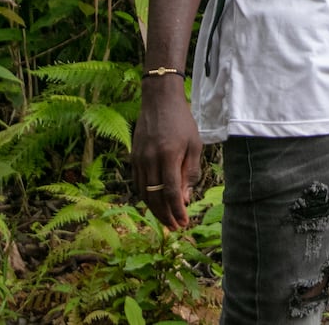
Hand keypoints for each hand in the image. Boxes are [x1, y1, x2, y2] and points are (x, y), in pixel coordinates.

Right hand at [133, 80, 203, 226]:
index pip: (171, 193)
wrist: (159, 100)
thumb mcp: (194, 144)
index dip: (177, 211)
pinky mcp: (133, 158)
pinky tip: (155, 204)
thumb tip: (184, 199)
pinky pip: (138, 184)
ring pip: (144, 194)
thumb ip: (190, 172)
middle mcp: (150, 160)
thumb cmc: (182, 121)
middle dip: (166, 216)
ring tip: (167, 220)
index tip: (184, 223)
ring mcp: (139, 160)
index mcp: (168, 156)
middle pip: (155, 198)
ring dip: (155, 210)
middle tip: (176, 228)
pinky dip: (146, 197)